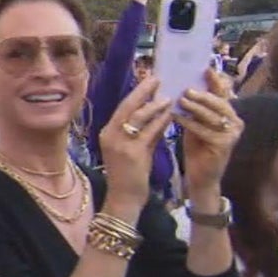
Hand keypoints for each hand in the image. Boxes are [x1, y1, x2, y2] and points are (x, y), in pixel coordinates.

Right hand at [98, 76, 173, 207]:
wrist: (124, 198)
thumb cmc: (130, 175)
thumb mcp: (135, 148)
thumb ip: (146, 131)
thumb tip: (160, 112)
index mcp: (108, 132)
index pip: (123, 107)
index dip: (136, 93)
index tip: (149, 80)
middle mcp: (110, 135)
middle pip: (127, 106)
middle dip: (142, 91)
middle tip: (157, 78)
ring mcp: (120, 144)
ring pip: (137, 117)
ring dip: (153, 105)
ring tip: (168, 96)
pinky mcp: (132, 153)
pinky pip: (148, 132)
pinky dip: (159, 121)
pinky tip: (170, 114)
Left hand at [178, 69, 242, 194]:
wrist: (201, 176)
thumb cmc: (197, 148)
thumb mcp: (196, 124)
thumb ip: (195, 108)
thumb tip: (183, 86)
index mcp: (229, 114)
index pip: (222, 93)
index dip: (215, 80)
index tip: (204, 69)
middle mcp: (235, 122)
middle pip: (219, 102)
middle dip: (202, 94)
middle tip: (185, 88)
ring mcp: (232, 134)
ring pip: (212, 115)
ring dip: (195, 107)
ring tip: (180, 100)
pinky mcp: (224, 145)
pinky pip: (205, 130)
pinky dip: (190, 122)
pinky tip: (176, 117)